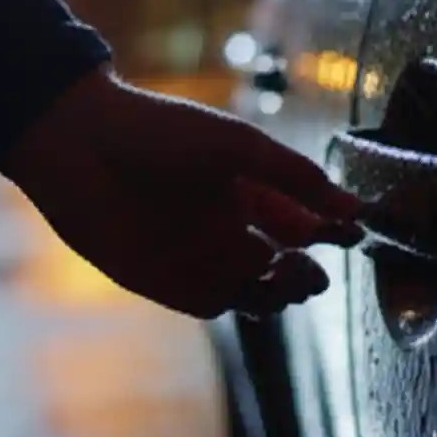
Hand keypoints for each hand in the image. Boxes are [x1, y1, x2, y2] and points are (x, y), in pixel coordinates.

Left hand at [0, 68, 363, 318]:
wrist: (79, 145)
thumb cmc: (161, 132)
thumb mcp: (241, 147)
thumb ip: (297, 178)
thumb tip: (353, 207)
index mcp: (248, 192)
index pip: (304, 224)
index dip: (333, 232)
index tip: (356, 234)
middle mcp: (229, 229)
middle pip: (286, 268)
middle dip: (308, 273)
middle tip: (312, 266)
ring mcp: (200, 259)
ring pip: (257, 293)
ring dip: (280, 291)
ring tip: (286, 274)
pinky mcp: (167, 283)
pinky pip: (215, 304)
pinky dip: (239, 301)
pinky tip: (249, 287)